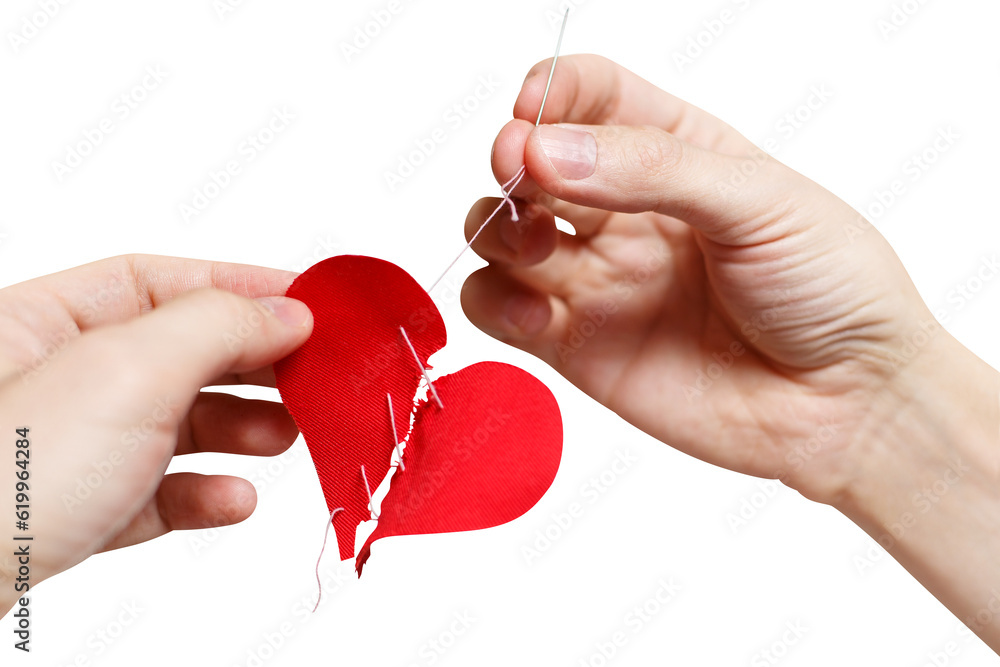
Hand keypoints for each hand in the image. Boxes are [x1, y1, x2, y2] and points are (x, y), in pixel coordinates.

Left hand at [0, 255, 311, 611]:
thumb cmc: (8, 477)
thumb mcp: (127, 373)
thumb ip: (215, 328)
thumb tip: (286, 311)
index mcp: (40, 323)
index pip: (157, 282)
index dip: (240, 286)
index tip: (310, 304)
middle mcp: (51, 381)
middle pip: (175, 352)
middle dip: (250, 364)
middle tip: (311, 375)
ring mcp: (63, 452)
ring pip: (171, 425)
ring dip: (239, 430)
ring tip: (285, 437)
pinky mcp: (73, 515)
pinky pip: (153, 494)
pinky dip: (202, 494)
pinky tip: (233, 500)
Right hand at [463, 54, 999, 648]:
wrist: (849, 407)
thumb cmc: (832, 290)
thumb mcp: (762, 204)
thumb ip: (654, 172)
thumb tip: (551, 151)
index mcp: (677, 154)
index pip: (593, 95)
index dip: (552, 92)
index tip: (534, 110)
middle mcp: (625, 210)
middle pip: (532, 160)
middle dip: (512, 157)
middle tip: (519, 168)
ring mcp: (597, 278)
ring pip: (502, 232)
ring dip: (495, 227)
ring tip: (534, 244)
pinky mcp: (576, 344)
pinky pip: (500, 311)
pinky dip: (493, 303)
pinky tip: (535, 311)